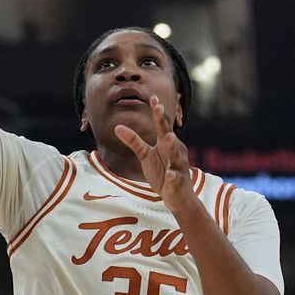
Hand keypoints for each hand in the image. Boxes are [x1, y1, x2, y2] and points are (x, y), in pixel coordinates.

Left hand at [112, 96, 195, 212]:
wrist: (178, 197)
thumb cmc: (163, 172)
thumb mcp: (145, 155)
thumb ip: (134, 141)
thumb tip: (117, 127)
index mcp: (166, 143)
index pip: (162, 125)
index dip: (157, 112)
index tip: (153, 97)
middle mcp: (175, 151)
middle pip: (168, 134)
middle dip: (164, 122)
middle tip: (159, 108)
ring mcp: (178, 166)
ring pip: (175, 154)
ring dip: (172, 146)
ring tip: (169, 137)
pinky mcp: (178, 182)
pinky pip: (175, 178)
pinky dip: (173, 176)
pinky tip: (170, 175)